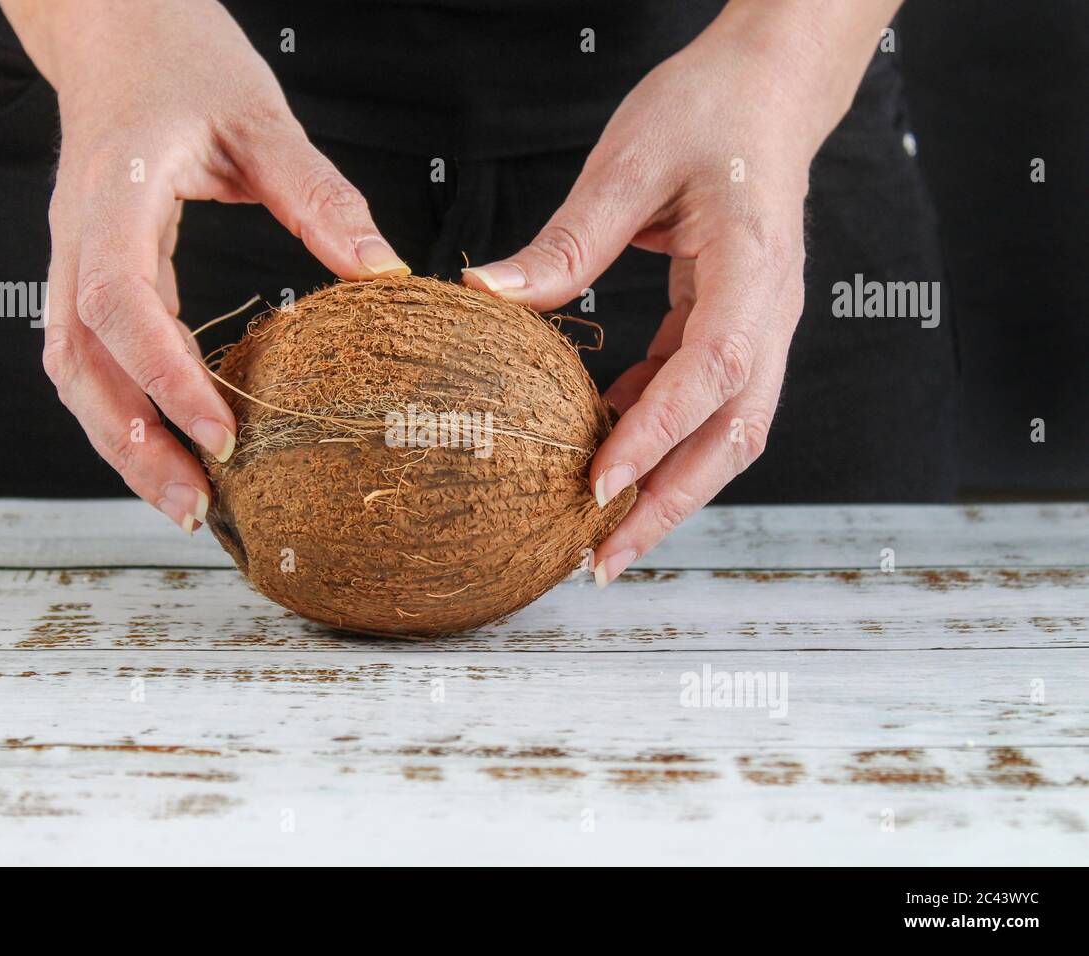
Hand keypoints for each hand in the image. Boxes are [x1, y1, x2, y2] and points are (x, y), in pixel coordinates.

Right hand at [7, 0, 407, 531]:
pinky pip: (90, 353)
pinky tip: (168, 443)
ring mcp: (73, 255)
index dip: (163, 376)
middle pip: (79, 361)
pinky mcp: (88, 268)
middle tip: (192, 506)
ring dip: (119, 440)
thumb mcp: (260, 118)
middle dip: (130, 442)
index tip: (220, 432)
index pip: (119, 302)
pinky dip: (124, 408)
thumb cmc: (183, 59)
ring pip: (73, 369)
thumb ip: (318, 194)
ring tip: (181, 500)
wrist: (115, 28)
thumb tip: (383, 272)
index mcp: (113, 194)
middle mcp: (77, 235)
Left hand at [462, 0, 890, 583]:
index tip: (598, 486)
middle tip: (602, 559)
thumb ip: (567, 239)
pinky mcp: (737, 328)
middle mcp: (770, 311)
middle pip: (735, 434)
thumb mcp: (629, 162)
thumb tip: (492, 295)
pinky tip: (605, 445)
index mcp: (753, 265)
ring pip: (726, 432)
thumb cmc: (709, 111)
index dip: (657, 435)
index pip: (713, 370)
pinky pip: (703, 401)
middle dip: (671, 504)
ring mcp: (761, 326)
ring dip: (669, 488)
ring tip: (602, 533)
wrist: (768, 92)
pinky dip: (658, 436)